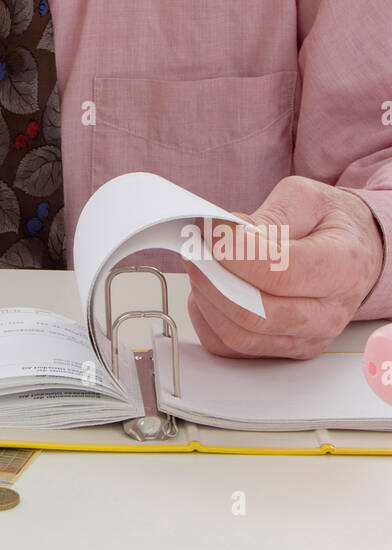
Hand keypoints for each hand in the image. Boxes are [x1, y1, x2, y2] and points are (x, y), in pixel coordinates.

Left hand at [185, 175, 383, 358]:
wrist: (353, 252)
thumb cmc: (330, 225)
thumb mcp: (306, 200)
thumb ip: (269, 216)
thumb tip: (226, 237)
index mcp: (341, 267)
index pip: (280, 272)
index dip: (235, 253)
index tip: (210, 230)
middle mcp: (329, 312)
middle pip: (256, 313)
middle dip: (213, 278)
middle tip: (195, 249)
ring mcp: (308, 337)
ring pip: (240, 336)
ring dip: (207, 300)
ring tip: (199, 267)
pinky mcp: (286, 349)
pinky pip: (233, 348)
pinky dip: (209, 321)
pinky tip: (206, 292)